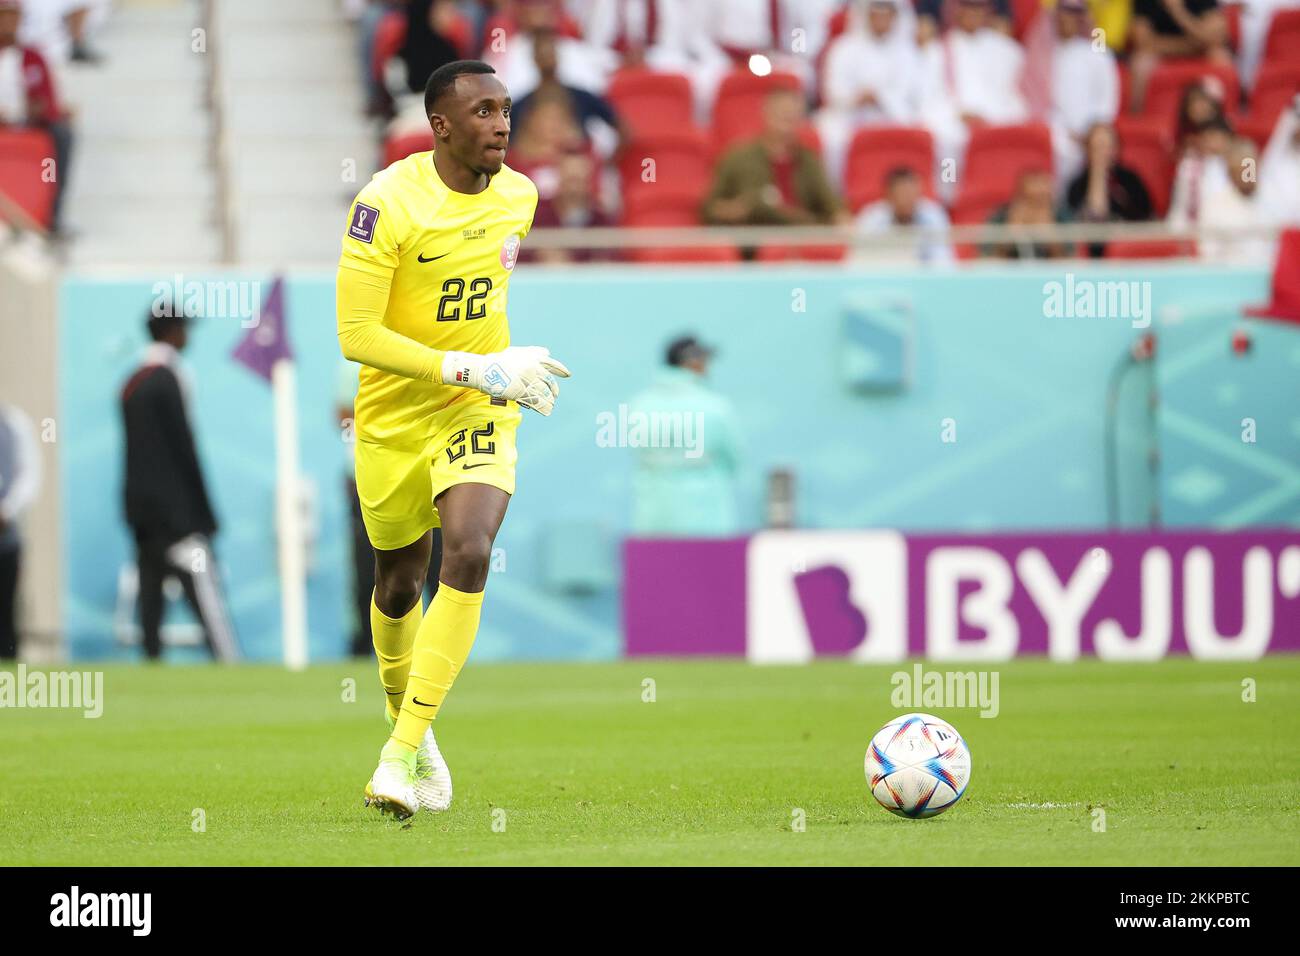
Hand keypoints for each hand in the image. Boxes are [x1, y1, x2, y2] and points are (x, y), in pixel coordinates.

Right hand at [441, 346, 571, 415]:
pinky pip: (536, 401)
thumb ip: (533, 352)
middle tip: (555, 395)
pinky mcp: (520, 392)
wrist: (483, 370)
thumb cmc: (499, 362)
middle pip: (548, 381)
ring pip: (544, 393)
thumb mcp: (517, 352)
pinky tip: (547, 411)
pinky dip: (543, 407)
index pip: (551, 364)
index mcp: (532, 358)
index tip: (568, 375)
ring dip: (549, 400)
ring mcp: (526, 380)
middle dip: (553, 389)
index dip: (561, 370)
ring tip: (551, 405)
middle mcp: (531, 368)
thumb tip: (547, 352)